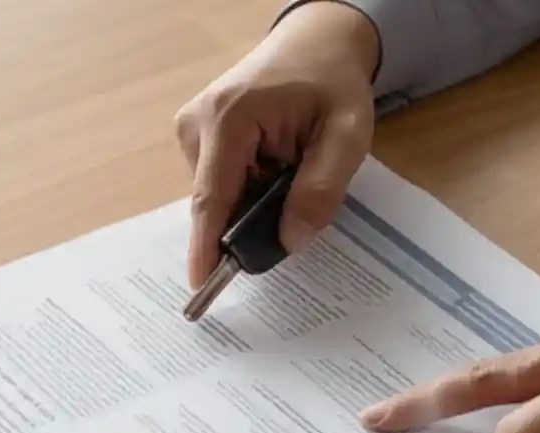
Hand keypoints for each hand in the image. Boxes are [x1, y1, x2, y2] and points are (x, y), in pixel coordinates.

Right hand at [174, 2, 378, 288]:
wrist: (317, 41)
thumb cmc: (332, 82)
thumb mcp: (347, 135)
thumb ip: (321, 188)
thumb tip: (291, 240)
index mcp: (228, 119)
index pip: (213, 198)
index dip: (206, 246)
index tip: (200, 284)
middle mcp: (197, 121)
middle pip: (215, 200)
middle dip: (248, 219)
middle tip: (296, 203)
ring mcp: (192, 126)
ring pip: (217, 193)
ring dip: (250, 200)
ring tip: (289, 171)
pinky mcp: (195, 131)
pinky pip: (218, 180)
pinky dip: (245, 186)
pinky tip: (272, 167)